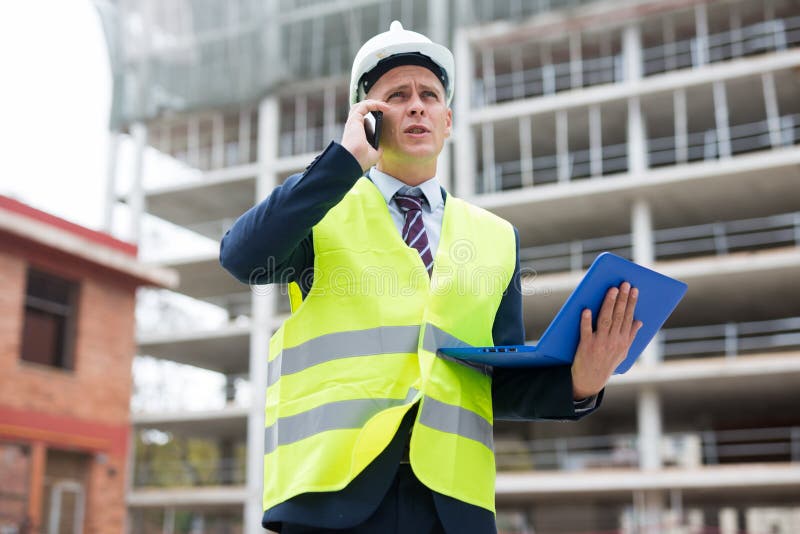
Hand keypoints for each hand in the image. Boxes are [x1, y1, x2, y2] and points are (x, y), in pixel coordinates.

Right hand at [341, 99, 390, 171]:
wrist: (354, 161)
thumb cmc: (361, 160)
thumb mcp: (374, 153)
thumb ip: (377, 147)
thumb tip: (381, 146)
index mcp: (356, 134)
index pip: (363, 120)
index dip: (373, 116)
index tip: (385, 117)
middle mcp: (353, 127)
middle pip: (361, 110)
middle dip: (373, 106)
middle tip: (385, 108)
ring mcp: (353, 122)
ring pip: (361, 105)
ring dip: (374, 103)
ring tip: (385, 106)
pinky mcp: (354, 119)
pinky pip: (365, 106)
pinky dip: (374, 104)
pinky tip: (384, 107)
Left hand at [571, 281, 642, 399]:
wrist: (591, 380)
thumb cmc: (606, 363)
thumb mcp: (623, 352)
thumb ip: (631, 336)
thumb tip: (639, 322)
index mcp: (623, 341)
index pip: (628, 318)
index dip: (631, 303)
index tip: (633, 289)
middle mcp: (613, 341)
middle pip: (619, 316)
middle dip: (622, 299)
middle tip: (624, 283)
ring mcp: (600, 343)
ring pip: (605, 319)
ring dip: (609, 304)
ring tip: (612, 290)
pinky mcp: (586, 346)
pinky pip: (586, 331)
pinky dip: (586, 320)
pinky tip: (587, 309)